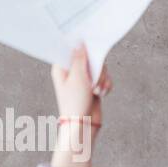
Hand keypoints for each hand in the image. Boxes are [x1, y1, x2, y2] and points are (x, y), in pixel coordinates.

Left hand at [51, 43, 110, 166]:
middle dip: (97, 70)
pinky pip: (105, 78)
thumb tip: (80, 43)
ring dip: (102, 79)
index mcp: (62, 68)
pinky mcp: (92, 85)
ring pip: (100, 68)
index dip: (82, 47)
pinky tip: (100, 94)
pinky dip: (105, 85)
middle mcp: (72, 72)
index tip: (91, 48)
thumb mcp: (77, 78)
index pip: (72, 49)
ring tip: (96, 91)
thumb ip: (80, 59)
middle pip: (90, 58)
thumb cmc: (75, 102)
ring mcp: (83, 79)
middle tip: (93, 82)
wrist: (83, 123)